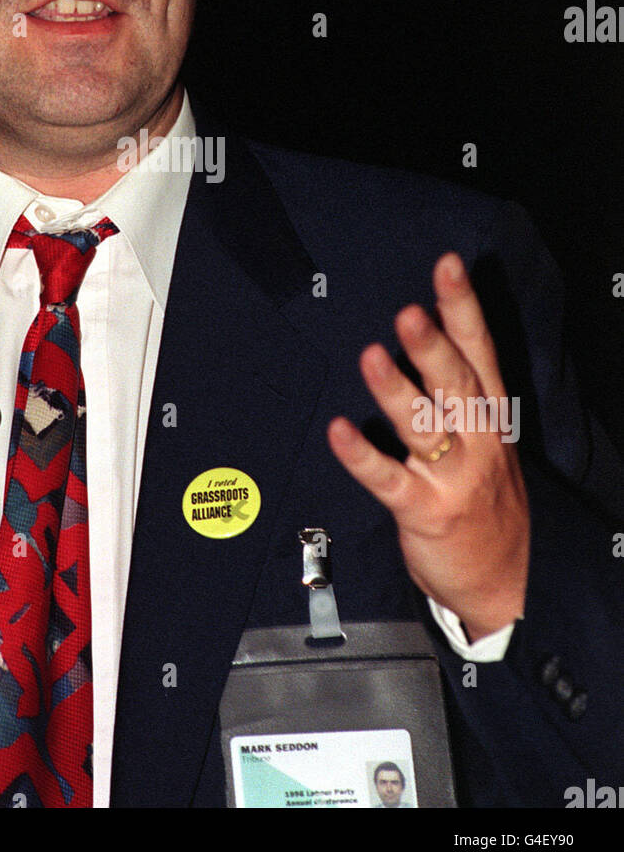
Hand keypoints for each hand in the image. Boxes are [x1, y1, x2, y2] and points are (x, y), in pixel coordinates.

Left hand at [328, 253, 528, 639]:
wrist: (511, 585)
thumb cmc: (486, 501)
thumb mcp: (487, 440)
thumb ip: (458, 391)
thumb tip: (426, 326)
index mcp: (490, 417)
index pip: (479, 351)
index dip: (462, 307)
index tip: (447, 266)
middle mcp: (478, 442)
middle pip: (456, 384)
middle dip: (433, 346)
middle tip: (409, 312)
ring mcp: (453, 479)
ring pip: (424, 428)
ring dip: (396, 391)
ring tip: (371, 356)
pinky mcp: (426, 512)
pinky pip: (390, 480)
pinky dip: (363, 456)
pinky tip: (339, 431)